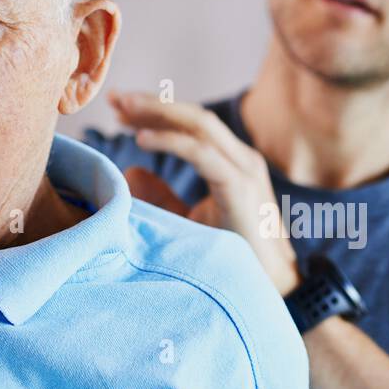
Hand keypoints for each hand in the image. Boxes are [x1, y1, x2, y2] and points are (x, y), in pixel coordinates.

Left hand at [110, 92, 301, 294]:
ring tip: (123, 108)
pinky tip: (141, 139)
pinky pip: (201, 153)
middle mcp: (240, 158)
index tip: (120, 108)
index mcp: (231, 162)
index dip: (156, 112)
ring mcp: (243, 170)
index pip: (191, 125)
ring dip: (158, 113)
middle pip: (192, 117)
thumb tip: (131, 170)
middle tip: (116, 98)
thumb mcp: (188, 220)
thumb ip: (162, 195)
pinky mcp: (240, 187)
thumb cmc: (233, 256)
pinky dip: (170, 141)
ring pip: (199, 125)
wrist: (272, 290)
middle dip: (152, 105)